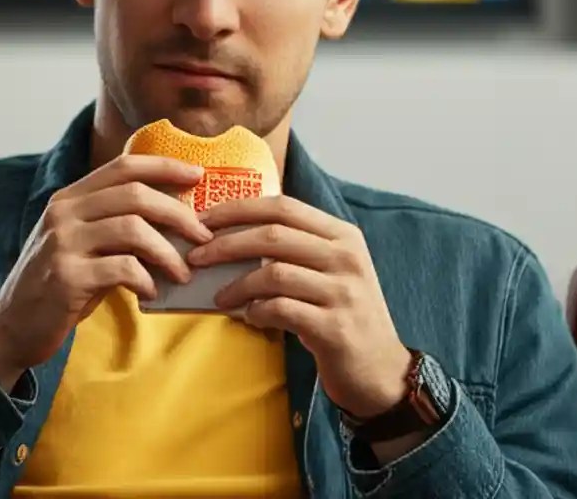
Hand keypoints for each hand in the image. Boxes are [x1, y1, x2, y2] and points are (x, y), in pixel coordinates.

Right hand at [0, 155, 211, 390]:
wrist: (12, 326)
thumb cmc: (59, 285)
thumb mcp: (82, 244)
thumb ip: (114, 224)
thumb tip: (177, 216)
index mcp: (69, 198)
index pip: (124, 166)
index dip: (165, 167)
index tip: (199, 176)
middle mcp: (63, 213)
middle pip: (136, 195)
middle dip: (179, 214)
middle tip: (202, 237)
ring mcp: (62, 243)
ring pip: (134, 229)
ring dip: (169, 253)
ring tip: (182, 274)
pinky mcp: (66, 277)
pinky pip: (123, 268)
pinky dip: (147, 280)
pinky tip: (152, 293)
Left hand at [187, 196, 410, 419]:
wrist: (381, 371)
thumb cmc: (344, 316)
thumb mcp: (330, 272)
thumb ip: (296, 250)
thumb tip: (231, 236)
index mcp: (343, 236)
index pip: (283, 206)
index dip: (238, 209)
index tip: (203, 219)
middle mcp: (346, 258)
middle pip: (273, 235)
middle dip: (225, 243)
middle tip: (195, 257)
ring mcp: (343, 292)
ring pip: (274, 273)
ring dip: (237, 284)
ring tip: (219, 297)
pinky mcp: (335, 327)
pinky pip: (281, 310)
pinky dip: (257, 311)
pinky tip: (249, 317)